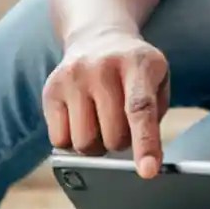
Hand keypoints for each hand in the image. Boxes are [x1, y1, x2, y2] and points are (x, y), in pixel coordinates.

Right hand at [43, 29, 169, 177]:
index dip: (145, 143)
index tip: (149, 171)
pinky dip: (74, 141)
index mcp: (138, 64)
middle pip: (112, 135)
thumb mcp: (158, 82)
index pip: (140, 109)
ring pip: (84, 143)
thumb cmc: (134, 70)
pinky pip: (60, 141)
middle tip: (124, 124)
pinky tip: (83, 119)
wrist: (98, 37)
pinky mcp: (50, 90)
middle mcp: (102, 67)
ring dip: (98, 144)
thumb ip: (153, 119)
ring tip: (103, 122)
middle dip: (123, 142)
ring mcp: (72, 77)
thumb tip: (144, 164)